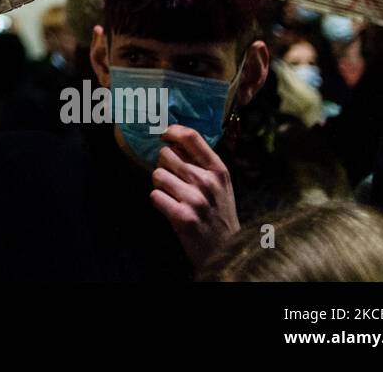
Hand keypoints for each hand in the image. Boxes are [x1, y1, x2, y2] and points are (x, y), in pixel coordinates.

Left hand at [150, 125, 239, 268]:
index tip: (165, 135)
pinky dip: (158, 201)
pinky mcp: (182, 216)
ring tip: (173, 196)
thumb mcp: (221, 184)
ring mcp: (195, 199)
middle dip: (164, 165)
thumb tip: (173, 140)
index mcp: (218, 170)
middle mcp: (207, 181)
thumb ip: (201, 163)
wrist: (227, 252)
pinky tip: (170, 209)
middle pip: (166, 154)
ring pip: (157, 174)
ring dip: (159, 184)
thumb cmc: (219, 214)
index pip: (191, 137)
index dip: (172, 131)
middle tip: (173, 180)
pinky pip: (154, 195)